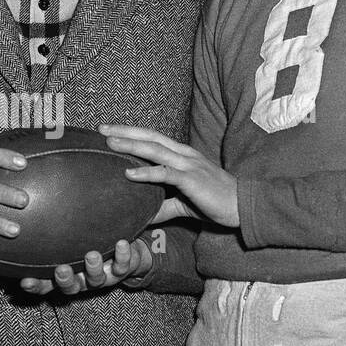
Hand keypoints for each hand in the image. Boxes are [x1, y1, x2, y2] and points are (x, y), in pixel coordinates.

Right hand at [19, 238, 152, 296]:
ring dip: (93, 268)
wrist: (124, 247)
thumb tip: (32, 198)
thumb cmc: (89, 238)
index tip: (25, 281)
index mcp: (67, 272)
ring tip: (92, 254)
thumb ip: (55, 226)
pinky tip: (121, 243)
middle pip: (70, 287)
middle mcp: (82, 278)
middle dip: (64, 280)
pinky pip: (123, 266)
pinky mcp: (122, 269)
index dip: (36, 285)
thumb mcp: (71, 236)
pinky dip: (122, 255)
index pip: (46, 283)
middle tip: (61, 269)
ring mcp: (102, 276)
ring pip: (96, 280)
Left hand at [99, 125, 238, 227]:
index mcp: (183, 155)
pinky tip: (128, 174)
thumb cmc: (215, 203)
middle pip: (150, 137)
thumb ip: (165, 206)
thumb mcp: (185, 203)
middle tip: (101, 128)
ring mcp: (188, 165)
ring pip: (155, 150)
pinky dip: (146, 173)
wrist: (243, 206)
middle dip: (125, 131)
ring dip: (131, 145)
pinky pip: (165, 173)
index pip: (153, 139)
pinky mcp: (192, 180)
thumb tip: (145, 216)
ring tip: (109, 142)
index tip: (110, 131)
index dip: (132, 133)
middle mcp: (184, 155)